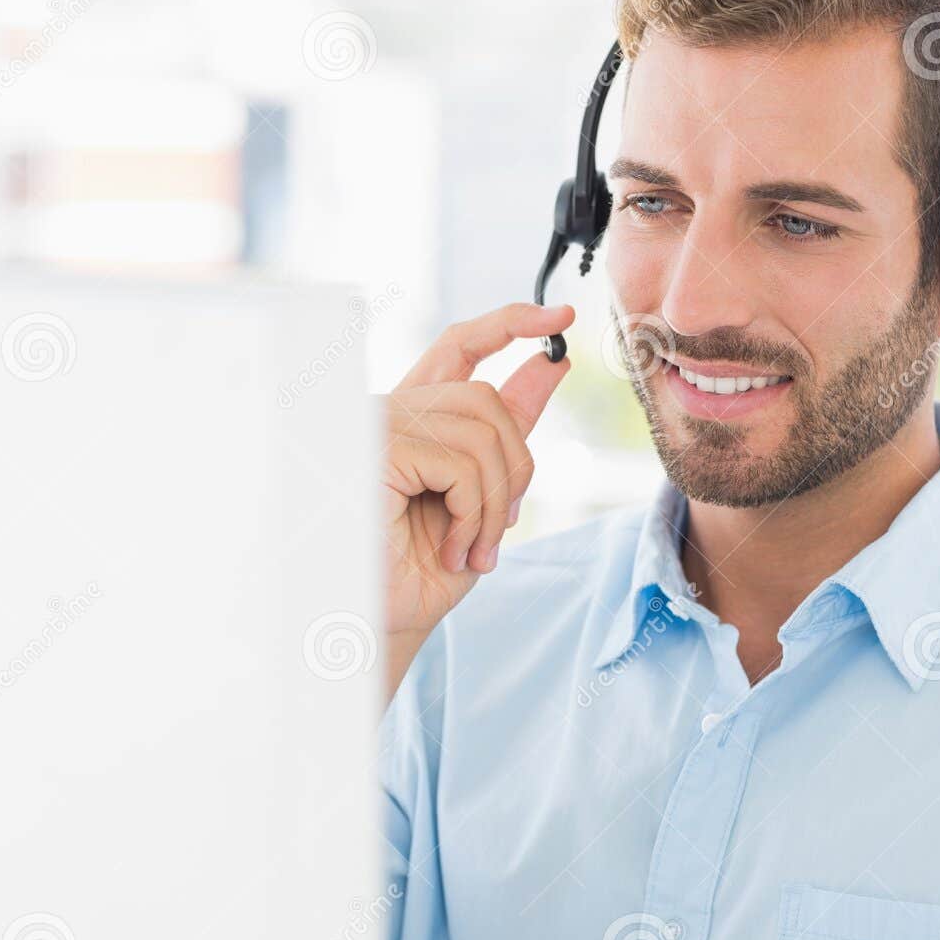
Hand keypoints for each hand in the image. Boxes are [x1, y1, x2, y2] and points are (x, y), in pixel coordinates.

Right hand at [382, 303, 573, 697]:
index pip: (459, 347)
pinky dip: (475, 513)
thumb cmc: (418, 569)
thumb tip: (552, 365)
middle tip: (505, 524)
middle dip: (515, 464)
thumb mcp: (480, 494)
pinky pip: (461, 463)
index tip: (561, 318)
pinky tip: (457, 549)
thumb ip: (507, 432)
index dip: (508, 323)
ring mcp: (379, 425)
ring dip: (495, 500)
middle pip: (485, 398)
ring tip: (477, 548)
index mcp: (411, 417)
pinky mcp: (377, 449)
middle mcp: (390, 411)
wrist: (378, 621)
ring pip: (481, 429)